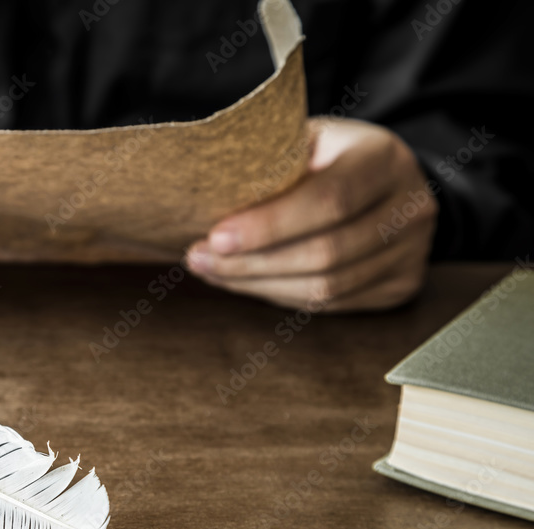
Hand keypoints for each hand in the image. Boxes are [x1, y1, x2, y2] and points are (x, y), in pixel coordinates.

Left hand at [185, 118, 437, 311]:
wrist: (388, 179)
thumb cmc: (329, 156)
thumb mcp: (306, 141)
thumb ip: (270, 164)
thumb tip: (202, 198)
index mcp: (383, 157)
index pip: (329, 200)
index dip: (269, 225)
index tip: (215, 237)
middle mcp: (409, 206)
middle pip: (326, 252)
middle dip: (252, 262)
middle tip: (199, 258)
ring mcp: (412, 250)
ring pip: (327, 287)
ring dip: (259, 284)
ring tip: (212, 271)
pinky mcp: (402, 284)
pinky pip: (332, 305)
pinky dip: (280, 296)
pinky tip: (245, 282)